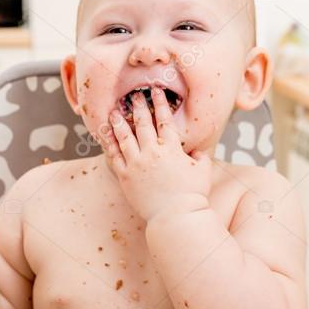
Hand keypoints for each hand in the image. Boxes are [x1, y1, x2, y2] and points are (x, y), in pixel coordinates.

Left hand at [98, 89, 211, 221]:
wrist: (175, 217)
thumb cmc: (192, 196)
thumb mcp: (203, 171)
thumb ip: (200, 157)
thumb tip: (196, 151)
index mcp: (172, 149)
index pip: (165, 120)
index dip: (160, 103)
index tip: (156, 91)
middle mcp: (152, 152)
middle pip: (143, 123)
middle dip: (139, 106)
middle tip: (134, 95)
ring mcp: (136, 164)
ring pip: (125, 136)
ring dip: (119, 121)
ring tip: (114, 111)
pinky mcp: (125, 176)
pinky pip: (114, 155)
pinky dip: (109, 143)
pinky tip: (105, 134)